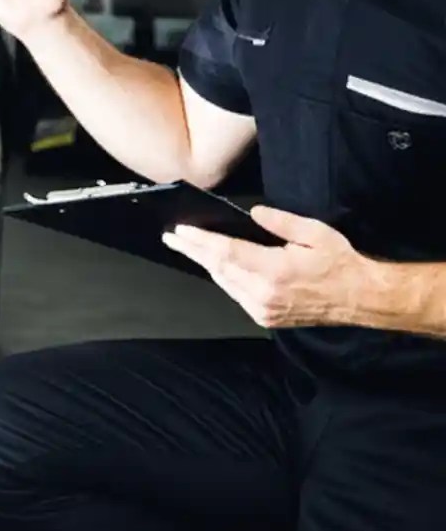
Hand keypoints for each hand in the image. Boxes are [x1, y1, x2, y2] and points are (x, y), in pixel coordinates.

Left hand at [161, 205, 373, 328]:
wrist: (360, 299)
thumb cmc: (340, 263)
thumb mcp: (317, 234)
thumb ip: (282, 222)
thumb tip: (254, 213)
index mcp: (276, 270)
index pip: (227, 253)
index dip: (201, 241)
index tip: (181, 231)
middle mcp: (264, 293)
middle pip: (218, 268)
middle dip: (193, 250)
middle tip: (171, 236)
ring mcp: (263, 309)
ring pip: (224, 282)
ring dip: (205, 264)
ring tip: (188, 247)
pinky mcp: (265, 317)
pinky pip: (235, 294)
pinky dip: (223, 278)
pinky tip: (215, 266)